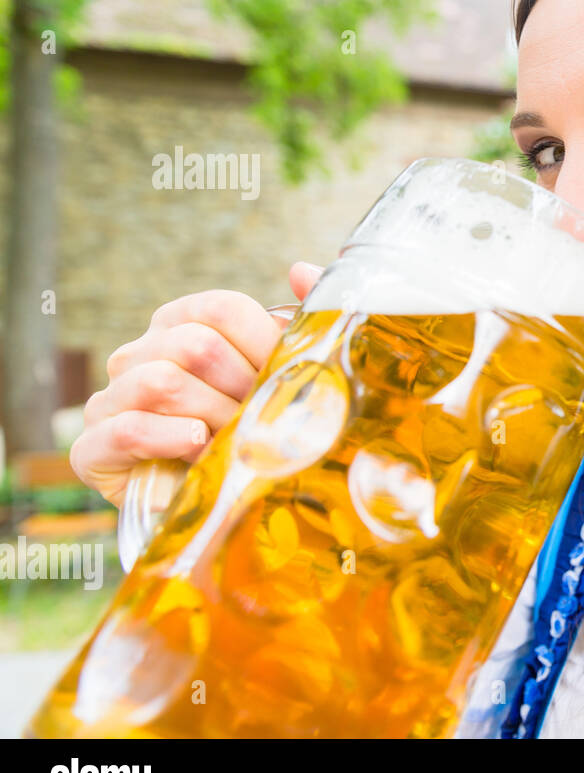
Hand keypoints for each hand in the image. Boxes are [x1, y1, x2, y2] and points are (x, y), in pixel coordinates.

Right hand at [69, 261, 324, 506]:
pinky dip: (170, 438)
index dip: (262, 345)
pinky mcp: (92, 448)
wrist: (213, 503)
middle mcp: (138, 354)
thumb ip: (295, 324)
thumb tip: (301, 270)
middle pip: (195, 346)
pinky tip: (197, 446)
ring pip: (162, 383)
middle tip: (260, 419)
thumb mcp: (276, 379)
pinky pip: (126, 429)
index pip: (222, 309)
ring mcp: (110, 399)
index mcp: (180, 324)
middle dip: (240, 388)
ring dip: (213, 416)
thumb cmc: (246, 431)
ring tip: (232, 439)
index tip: (283, 379)